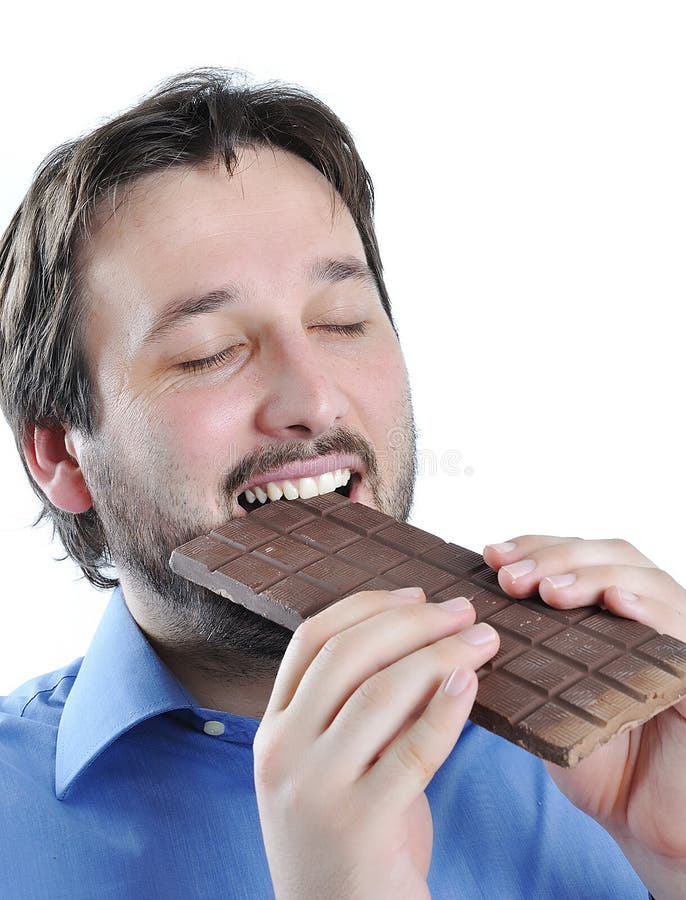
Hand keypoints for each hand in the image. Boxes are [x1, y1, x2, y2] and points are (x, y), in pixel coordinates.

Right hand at [253, 587, 498, 899]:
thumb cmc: (350, 842)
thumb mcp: (337, 768)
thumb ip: (365, 712)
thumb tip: (426, 644)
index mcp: (273, 730)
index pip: (311, 640)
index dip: (367, 605)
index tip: (416, 593)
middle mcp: (282, 753)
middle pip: (346, 655)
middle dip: (411, 621)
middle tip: (462, 610)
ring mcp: (314, 790)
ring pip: (378, 693)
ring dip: (438, 655)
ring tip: (482, 640)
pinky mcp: (358, 826)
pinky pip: (412, 751)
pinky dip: (446, 709)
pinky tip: (472, 682)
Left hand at [484, 536, 685, 894]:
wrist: (648, 824)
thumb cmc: (600, 763)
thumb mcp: (548, 701)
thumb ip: (523, 659)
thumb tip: (459, 622)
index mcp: (607, 613)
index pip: (576, 554)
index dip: (535, 546)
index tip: (491, 556)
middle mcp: (644, 615)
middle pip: (607, 554)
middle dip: (554, 556)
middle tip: (509, 576)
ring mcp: (676, 638)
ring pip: (643, 579)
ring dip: (591, 576)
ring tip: (548, 591)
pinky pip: (682, 627)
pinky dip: (650, 609)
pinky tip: (616, 604)